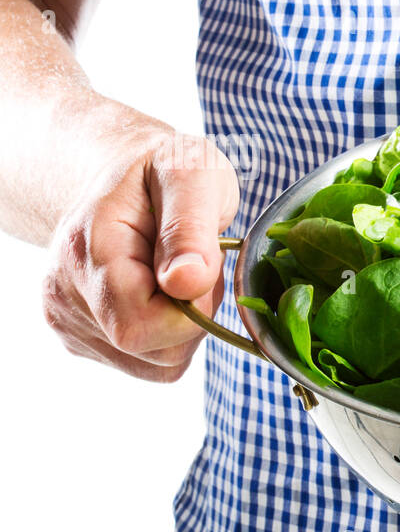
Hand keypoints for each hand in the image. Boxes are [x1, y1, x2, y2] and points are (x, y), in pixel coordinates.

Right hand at [42, 117, 239, 380]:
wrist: (122, 170)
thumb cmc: (163, 168)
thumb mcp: (191, 174)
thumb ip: (189, 229)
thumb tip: (185, 283)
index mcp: (89, 249)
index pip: (144, 324)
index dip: (193, 308)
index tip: (203, 265)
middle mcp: (65, 291)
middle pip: (152, 350)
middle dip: (193, 317)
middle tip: (195, 265)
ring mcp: (67, 318)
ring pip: (155, 363)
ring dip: (184, 328)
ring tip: (175, 274)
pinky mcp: (80, 336)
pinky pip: (146, 364)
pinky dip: (169, 336)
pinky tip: (162, 293)